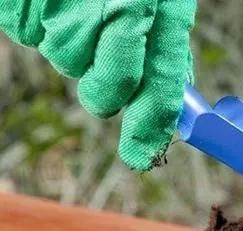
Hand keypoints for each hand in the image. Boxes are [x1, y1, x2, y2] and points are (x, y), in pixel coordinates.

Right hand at [0, 0, 196, 170]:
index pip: (156, 85)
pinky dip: (40, 23)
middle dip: (104, 90)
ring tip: (77, 5)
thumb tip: (175, 91)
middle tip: (104, 55)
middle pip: (103, 92)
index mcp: (154, 8)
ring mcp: (61, 10)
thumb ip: (165, 44)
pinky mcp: (20, 4)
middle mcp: (111, 11)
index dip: (149, 126)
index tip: (141, 156)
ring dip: (73, 47)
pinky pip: (28, 36)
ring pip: (66, 65)